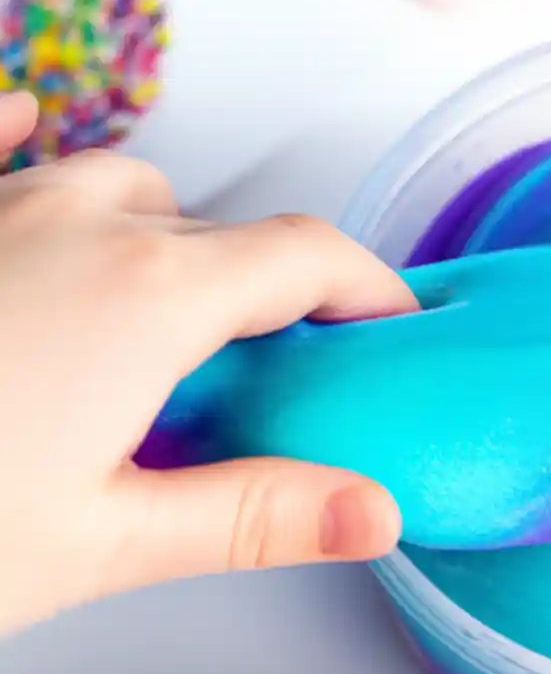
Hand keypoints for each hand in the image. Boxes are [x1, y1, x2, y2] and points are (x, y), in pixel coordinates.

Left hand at [0, 93, 415, 633]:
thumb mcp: (101, 544)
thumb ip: (256, 517)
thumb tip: (372, 513)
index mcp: (148, 297)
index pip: (308, 258)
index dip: (369, 285)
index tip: (391, 322)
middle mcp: (79, 223)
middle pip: (224, 231)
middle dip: (275, 288)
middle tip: (283, 364)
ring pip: (125, 188)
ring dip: (173, 239)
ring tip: (166, 314)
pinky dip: (27, 132)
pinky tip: (27, 129)